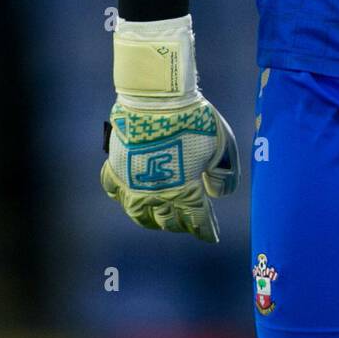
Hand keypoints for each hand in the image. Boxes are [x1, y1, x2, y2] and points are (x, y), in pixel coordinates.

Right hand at [101, 93, 239, 241]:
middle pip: (168, 220)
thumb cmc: (195, 121)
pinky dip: (120, 196)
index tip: (211, 238)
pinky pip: (113, 189)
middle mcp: (158, 194)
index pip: (197, 220)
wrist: (158, 100)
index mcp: (186, 191)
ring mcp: (133, 183)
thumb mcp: (224, 146)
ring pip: (139, 214)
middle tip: (186, 224)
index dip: (205, 231)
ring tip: (156, 221)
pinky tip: (125, 196)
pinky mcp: (116, 167)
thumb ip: (225, 176)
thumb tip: (217, 194)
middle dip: (180, 225)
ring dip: (150, 220)